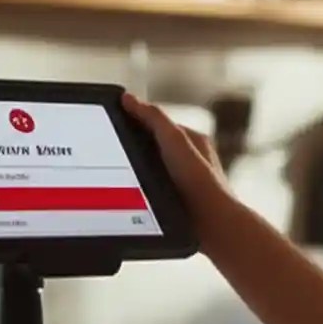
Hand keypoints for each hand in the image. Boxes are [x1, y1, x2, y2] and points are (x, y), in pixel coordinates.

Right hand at [121, 93, 231, 247]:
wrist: (212, 225)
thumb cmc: (198, 182)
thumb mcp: (174, 141)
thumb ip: (153, 119)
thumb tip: (129, 98)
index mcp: (194, 140)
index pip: (159, 124)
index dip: (135, 123)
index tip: (112, 123)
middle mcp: (191, 160)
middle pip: (154, 147)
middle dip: (134, 149)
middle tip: (110, 152)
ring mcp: (184, 181)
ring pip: (152, 170)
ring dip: (137, 173)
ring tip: (118, 176)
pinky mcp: (178, 201)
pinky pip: (153, 190)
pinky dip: (142, 190)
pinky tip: (131, 195)